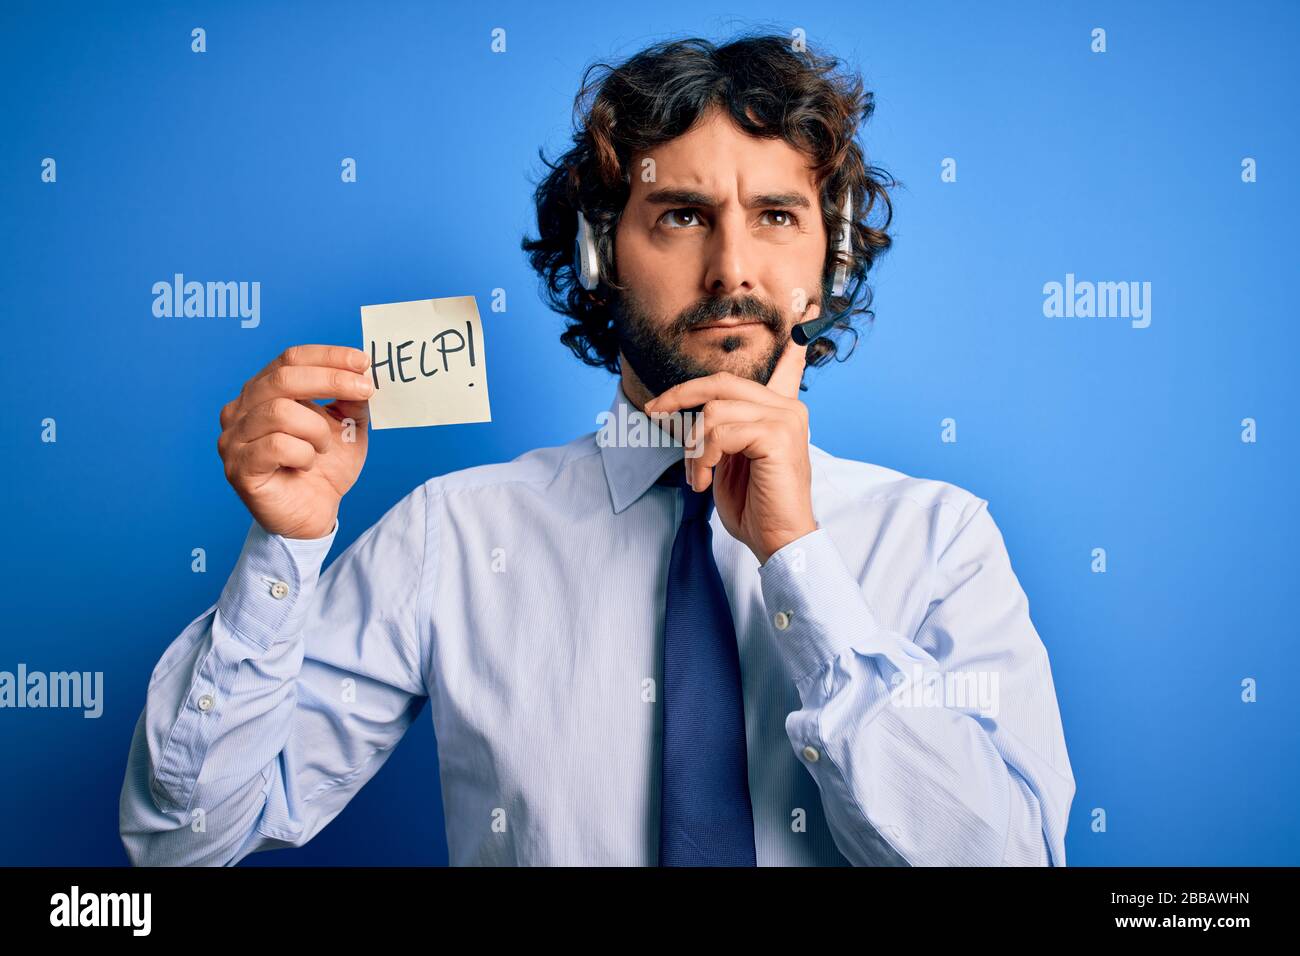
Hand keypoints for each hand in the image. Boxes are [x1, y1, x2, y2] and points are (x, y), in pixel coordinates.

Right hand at [217, 345, 373, 538]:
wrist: (315, 516)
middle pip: (282, 378)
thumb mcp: (346, 426)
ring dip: (316, 429)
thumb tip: (360, 370)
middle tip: (365, 390)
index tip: (363, 361)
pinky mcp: (238, 467)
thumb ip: (350, 398)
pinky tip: (307, 465)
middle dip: (330, 380)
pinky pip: (276, 446)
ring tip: (323, 447)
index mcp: (263, 392)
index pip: (290, 358)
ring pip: (279, 412)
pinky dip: (304, 453)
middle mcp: (240, 409)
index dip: (328, 356)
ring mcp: (233, 438)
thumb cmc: (325, 468)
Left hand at [645, 336, 815, 564]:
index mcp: (780, 410)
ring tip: (695, 476)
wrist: (779, 542)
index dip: (788, 344)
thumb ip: (721, 431)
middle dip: (680, 395)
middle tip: (655, 413)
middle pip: (721, 382)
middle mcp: (788, 408)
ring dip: (693, 447)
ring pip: (713, 411)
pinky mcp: (777, 437)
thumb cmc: (756, 507)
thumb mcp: (731, 461)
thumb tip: (687, 411)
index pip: (786, 365)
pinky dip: (702, 458)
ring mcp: (785, 420)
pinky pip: (720, 433)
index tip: (805, 312)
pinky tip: (704, 482)